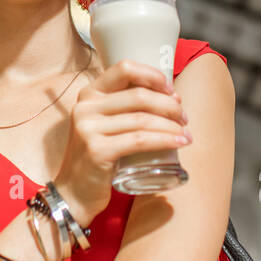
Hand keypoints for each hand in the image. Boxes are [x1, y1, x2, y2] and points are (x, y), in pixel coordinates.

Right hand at [53, 59, 188, 224]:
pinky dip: (165, 140)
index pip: (124, 68)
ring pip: (142, 119)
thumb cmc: (97, 157)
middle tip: (184, 118)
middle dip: (169, 105)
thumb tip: (168, 97)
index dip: (153, 76)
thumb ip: (122, 108)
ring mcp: (88, 128)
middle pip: (139, 95)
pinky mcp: (97, 151)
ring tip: (186, 134)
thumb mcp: (103, 124)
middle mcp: (86, 107)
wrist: (73, 192)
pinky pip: (140, 140)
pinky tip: (179, 143)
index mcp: (89, 94)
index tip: (172, 91)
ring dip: (171, 125)